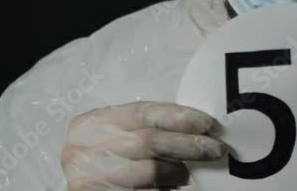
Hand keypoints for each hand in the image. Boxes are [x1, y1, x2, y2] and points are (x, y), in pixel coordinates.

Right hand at [62, 101, 226, 189]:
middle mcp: (81, 149)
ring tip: (189, 174)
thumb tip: (192, 128)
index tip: (208, 124)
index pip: (143, 112)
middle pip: (149, 140)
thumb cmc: (105, 167)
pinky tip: (174, 189)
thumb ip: (141, 130)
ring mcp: (86, 177)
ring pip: (149, 170)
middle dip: (187, 144)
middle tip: (215, 149)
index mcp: (89, 125)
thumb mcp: (115, 140)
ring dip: (177, 171)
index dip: (179, 116)